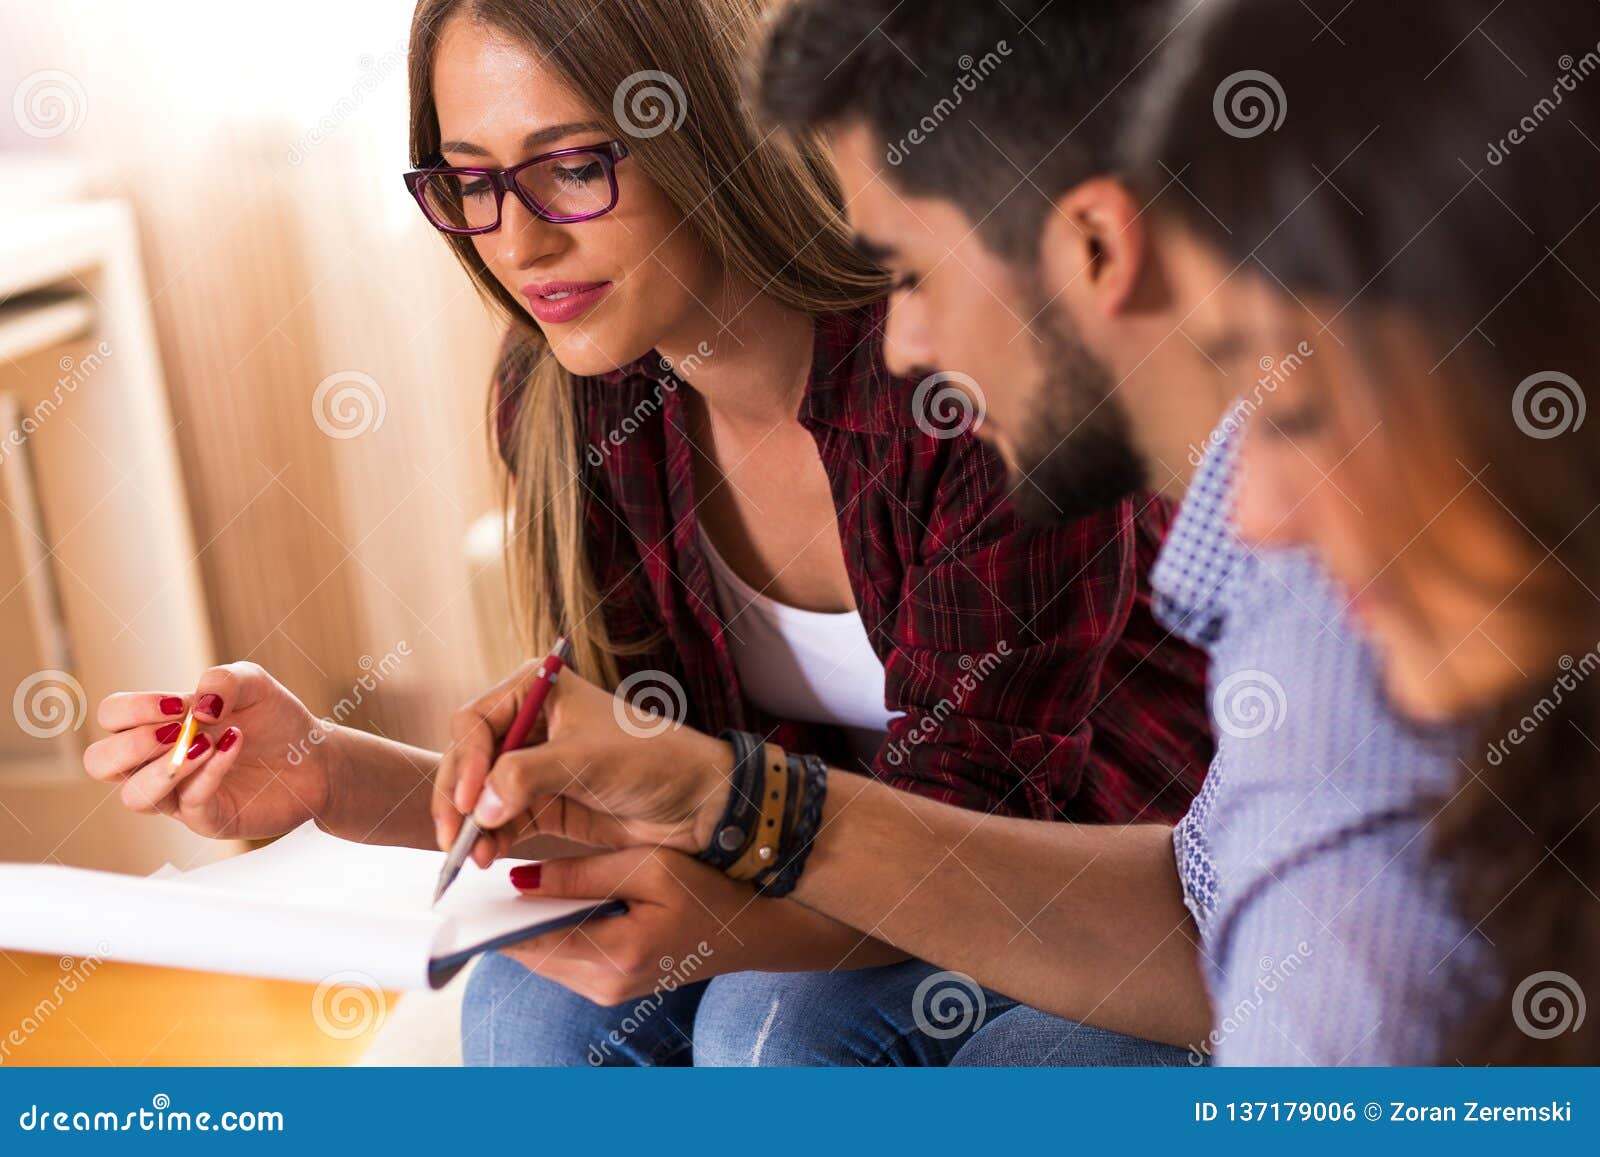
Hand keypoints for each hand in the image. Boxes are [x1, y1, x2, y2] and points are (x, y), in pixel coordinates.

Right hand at [85, 662, 341, 839]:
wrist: (315, 756)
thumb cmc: (274, 719)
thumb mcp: (253, 683)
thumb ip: (223, 680)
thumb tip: (198, 705)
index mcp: (158, 726)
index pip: (112, 718)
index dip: (132, 709)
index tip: (179, 703)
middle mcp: (158, 763)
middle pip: (100, 763)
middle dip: (130, 745)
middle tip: (177, 728)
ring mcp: (179, 795)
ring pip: (134, 797)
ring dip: (165, 767)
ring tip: (205, 742)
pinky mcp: (208, 818)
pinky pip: (190, 804)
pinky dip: (209, 773)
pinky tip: (233, 747)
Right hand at [434, 663, 732, 864]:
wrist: (699, 801)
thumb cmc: (653, 760)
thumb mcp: (586, 761)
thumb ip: (526, 777)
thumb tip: (480, 805)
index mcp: (538, 689)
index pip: (476, 721)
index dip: (464, 761)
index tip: (470, 800)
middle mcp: (530, 723)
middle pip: (469, 759)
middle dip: (459, 798)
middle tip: (454, 835)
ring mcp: (533, 765)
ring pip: (480, 794)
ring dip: (471, 825)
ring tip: (473, 856)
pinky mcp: (543, 803)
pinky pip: (501, 820)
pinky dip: (490, 838)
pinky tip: (487, 855)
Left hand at [498, 847, 759, 1004]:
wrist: (752, 931)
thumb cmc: (708, 890)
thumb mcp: (648, 866)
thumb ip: (581, 875)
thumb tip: (517, 882)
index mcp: (616, 953)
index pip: (530, 940)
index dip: (493, 916)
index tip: (466, 888)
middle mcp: (604, 985)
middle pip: (527, 953)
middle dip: (506, 917)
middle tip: (488, 871)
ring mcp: (605, 992)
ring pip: (540, 958)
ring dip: (526, 925)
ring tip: (517, 881)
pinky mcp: (608, 988)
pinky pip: (560, 959)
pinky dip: (548, 932)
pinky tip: (551, 902)